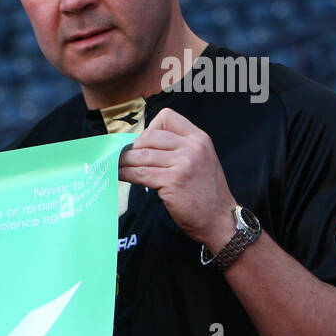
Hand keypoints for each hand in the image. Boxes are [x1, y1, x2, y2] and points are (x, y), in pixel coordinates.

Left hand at [118, 108, 237, 249]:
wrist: (219, 218)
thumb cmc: (205, 191)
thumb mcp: (200, 159)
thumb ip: (178, 148)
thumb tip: (142, 144)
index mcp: (198, 138)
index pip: (167, 117)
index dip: (150, 128)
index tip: (144, 143)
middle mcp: (192, 147)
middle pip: (149, 136)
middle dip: (133, 147)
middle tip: (125, 157)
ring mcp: (182, 164)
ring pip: (141, 155)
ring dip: (124, 161)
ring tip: (116, 165)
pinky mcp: (172, 181)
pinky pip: (139, 173)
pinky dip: (125, 174)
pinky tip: (120, 175)